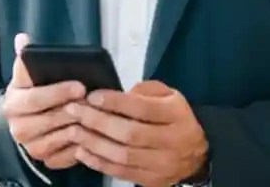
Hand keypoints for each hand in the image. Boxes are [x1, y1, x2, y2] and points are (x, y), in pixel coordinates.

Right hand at [1, 33, 85, 169]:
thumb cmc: (33, 92)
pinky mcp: (44, 160)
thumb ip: (26, 58)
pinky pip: (65, 156)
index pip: (35, 99)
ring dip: (81, 128)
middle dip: (75, 110)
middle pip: (50, 120)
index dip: (58, 92)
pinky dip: (81, 147)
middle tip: (95, 102)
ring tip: (100, 116)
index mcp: (13, 103)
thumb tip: (22, 38)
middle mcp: (18, 128)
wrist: (24, 120)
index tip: (81, 86)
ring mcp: (30, 147)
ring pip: (60, 139)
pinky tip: (94, 135)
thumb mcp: (27, 76)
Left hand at [67, 80, 208, 186]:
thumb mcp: (167, 95)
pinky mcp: (152, 181)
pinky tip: (82, 151)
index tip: (92, 96)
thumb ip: (144, 91)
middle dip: (98, 122)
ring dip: (94, 143)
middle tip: (74, 111)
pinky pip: (121, 173)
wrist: (196, 155)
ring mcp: (162, 165)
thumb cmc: (174, 117)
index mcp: (176, 115)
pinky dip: (99, 163)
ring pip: (123, 156)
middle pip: (130, 134)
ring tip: (73, 131)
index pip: (143, 109)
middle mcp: (172, 141)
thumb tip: (116, 96)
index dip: (115, 102)